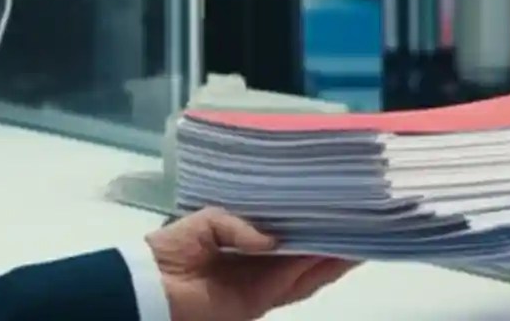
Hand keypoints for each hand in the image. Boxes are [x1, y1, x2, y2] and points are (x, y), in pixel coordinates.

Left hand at [147, 207, 356, 320]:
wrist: (147, 287)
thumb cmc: (171, 249)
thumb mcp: (208, 220)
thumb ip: (241, 225)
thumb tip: (274, 240)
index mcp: (243, 243)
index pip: (286, 234)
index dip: (311, 224)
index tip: (337, 207)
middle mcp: (258, 265)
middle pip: (304, 254)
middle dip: (332, 240)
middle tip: (361, 221)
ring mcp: (261, 285)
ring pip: (308, 272)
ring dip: (335, 258)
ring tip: (363, 238)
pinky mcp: (259, 302)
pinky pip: (295, 286)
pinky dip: (318, 272)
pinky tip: (340, 255)